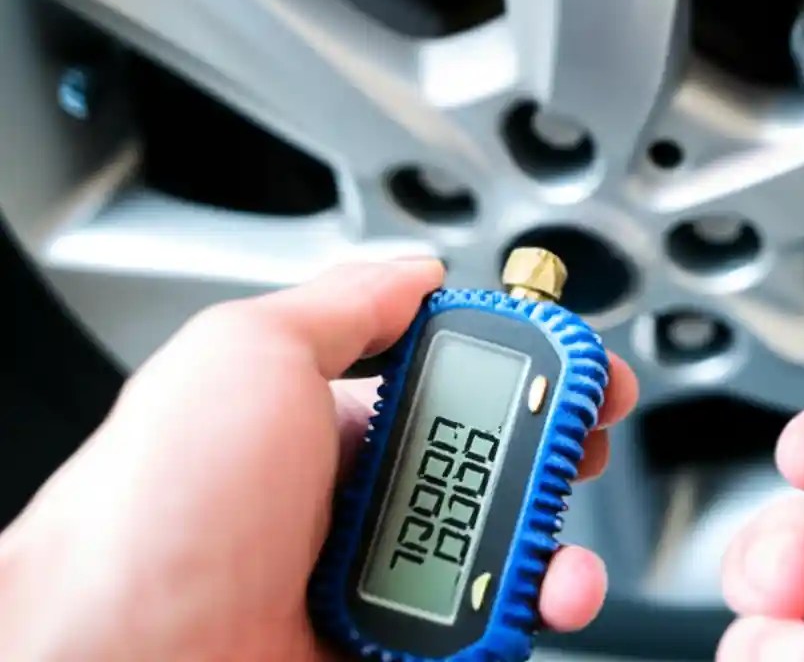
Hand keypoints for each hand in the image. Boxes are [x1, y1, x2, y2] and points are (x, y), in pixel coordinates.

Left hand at [0, 259, 637, 660]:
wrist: (123, 653)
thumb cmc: (158, 503)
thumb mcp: (248, 352)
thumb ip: (343, 305)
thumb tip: (417, 271)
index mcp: (332, 423)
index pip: (457, 383)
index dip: (529, 371)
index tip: (580, 371)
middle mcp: (358, 502)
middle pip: (496, 471)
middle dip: (560, 460)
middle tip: (587, 455)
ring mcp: (376, 584)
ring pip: (499, 560)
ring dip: (556, 557)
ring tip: (563, 563)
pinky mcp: (390, 653)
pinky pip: (478, 636)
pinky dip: (521, 623)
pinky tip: (526, 609)